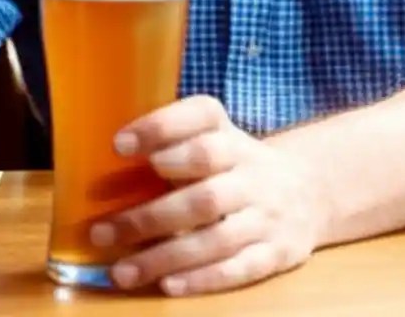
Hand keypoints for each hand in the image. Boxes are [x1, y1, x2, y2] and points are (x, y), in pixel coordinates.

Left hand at [91, 96, 329, 296]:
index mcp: (228, 134)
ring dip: (165, 257)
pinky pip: (241, 267)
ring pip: (216, 237)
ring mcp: (268, 213)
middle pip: (203, 193)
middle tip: (101, 231)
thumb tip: (92, 158)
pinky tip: (168, 285)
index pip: (202, 118)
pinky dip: (203, 278)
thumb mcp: (212, 138)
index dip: (161, 128)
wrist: (312, 190)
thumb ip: (167, 142)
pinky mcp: (279, 251)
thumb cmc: (234, 165)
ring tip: (121, 271)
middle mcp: (252, 171)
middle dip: (150, 215)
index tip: (118, 146)